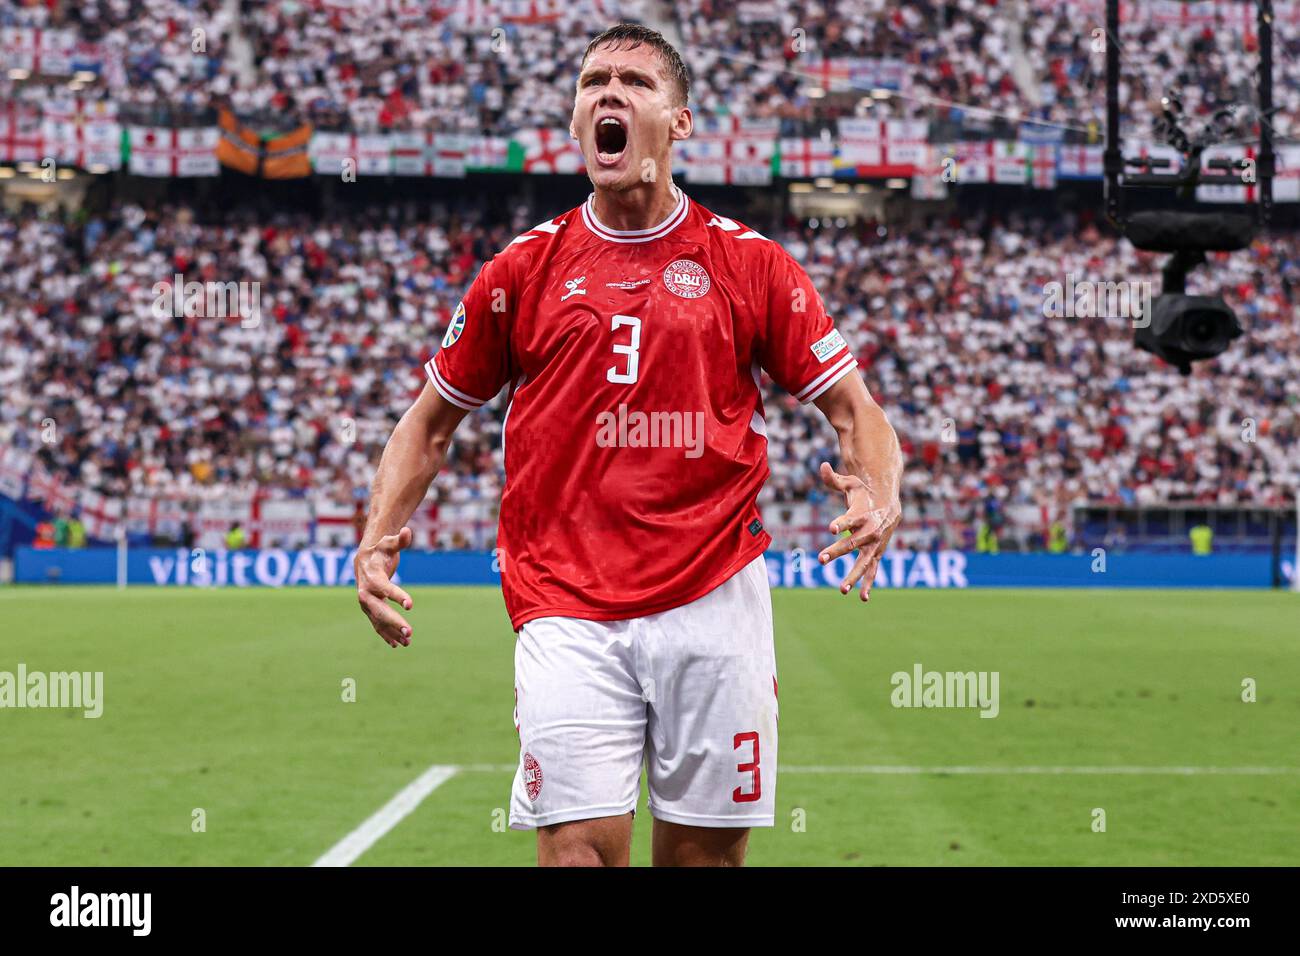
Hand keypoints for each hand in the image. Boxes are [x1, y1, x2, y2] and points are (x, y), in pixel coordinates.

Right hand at [355, 526, 414, 646]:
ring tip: (408, 642)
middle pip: (380, 611)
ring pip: (379, 622)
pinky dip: (387, 635)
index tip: (411, 605)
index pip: (385, 589)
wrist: (363, 561)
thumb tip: (406, 530)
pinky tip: (397, 644)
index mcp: (372, 578)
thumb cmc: (379, 551)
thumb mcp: (388, 543)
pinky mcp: (370, 611)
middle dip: (394, 622)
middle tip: (410, 632)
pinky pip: (378, 625)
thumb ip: (399, 539)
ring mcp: (367, 605)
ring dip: (393, 632)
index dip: (397, 596)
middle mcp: (366, 594)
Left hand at [815, 461, 900, 602]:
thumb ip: (834, 479)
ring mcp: (874, 545)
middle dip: (837, 552)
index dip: (841, 523)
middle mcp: (869, 531)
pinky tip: (863, 598)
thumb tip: (822, 466)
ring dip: (853, 576)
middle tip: (821, 559)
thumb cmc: (865, 493)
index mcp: (862, 514)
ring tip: (841, 589)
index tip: (831, 527)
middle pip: (852, 543)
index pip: (850, 519)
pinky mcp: (876, 553)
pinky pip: (873, 571)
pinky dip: (869, 584)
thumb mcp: (851, 484)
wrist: (889, 504)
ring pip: (863, 562)